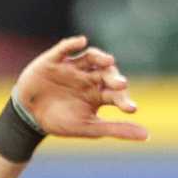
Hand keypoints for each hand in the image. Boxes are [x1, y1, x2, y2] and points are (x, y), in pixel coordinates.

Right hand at [14, 35, 146, 142]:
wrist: (30, 119)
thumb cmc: (61, 123)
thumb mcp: (90, 128)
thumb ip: (118, 129)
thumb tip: (147, 135)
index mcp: (97, 94)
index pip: (115, 94)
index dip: (124, 100)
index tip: (131, 109)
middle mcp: (88, 78)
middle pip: (106, 72)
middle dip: (113, 78)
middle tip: (121, 84)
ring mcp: (72, 67)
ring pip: (90, 57)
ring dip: (100, 57)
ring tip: (108, 61)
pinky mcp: (54, 60)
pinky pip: (64, 48)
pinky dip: (73, 43)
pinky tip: (81, 41)